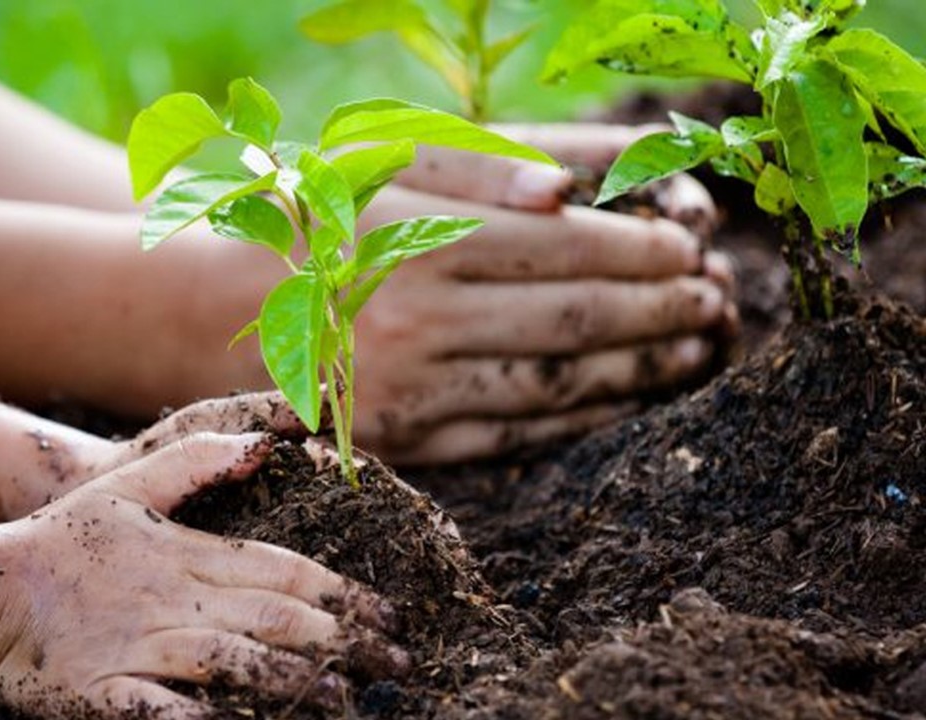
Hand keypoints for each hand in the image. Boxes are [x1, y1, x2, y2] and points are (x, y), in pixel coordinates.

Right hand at [0, 433, 406, 718]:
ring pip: (232, 659)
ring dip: (291, 679)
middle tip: (395, 664)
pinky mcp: (104, 691)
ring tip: (343, 696)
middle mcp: (177, 599)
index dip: (343, 593)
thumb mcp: (132, 488)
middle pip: (275, 616)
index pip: (286, 571)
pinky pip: (162, 712)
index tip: (389, 616)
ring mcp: (141, 645)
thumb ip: (200, 464)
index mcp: (192, 555)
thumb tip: (266, 444)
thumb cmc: (64, 539)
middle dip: (343, 641)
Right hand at [347, 123, 736, 463]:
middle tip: (715, 298)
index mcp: (417, 239)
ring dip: (640, 371)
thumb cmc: (315, 219)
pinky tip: (628, 398)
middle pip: (573, 322)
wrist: (210, 310)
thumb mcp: (385, 162)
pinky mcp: (406, 445)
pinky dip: (583, 419)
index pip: (563, 250)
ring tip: (695, 350)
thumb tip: (570, 188)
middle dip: (661, 310)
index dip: (641, 250)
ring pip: (556, 386)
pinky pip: (515, 438)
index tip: (692, 245)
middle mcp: (416, 321)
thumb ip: (484, 161)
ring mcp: (411, 392)